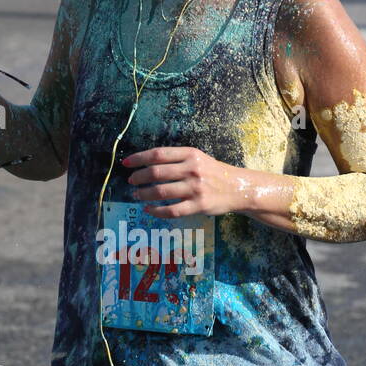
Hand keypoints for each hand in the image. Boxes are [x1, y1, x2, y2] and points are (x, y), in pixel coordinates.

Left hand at [123, 146, 249, 217]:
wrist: (238, 188)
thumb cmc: (213, 172)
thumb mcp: (198, 158)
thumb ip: (177, 159)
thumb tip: (147, 163)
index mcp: (190, 154)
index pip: (158, 154)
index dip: (139, 158)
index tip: (127, 163)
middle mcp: (192, 170)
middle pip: (156, 172)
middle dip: (139, 177)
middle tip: (131, 181)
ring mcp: (195, 188)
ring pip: (161, 192)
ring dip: (143, 194)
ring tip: (137, 195)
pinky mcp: (198, 205)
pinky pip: (171, 210)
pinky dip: (156, 211)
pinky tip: (148, 210)